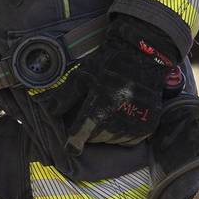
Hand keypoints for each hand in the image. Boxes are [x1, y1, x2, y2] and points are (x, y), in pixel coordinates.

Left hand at [65, 17, 180, 154]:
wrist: (143, 54)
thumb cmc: (109, 63)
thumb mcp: (82, 75)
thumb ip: (65, 96)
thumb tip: (50, 112)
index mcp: (98, 108)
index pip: (79, 139)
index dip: (72, 143)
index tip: (71, 144)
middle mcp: (117, 121)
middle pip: (95, 140)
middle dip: (91, 130)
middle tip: (95, 112)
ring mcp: (134, 125)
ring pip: (112, 140)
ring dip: (107, 132)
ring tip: (111, 111)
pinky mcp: (148, 127)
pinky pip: (128, 140)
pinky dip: (124, 133)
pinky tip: (123, 116)